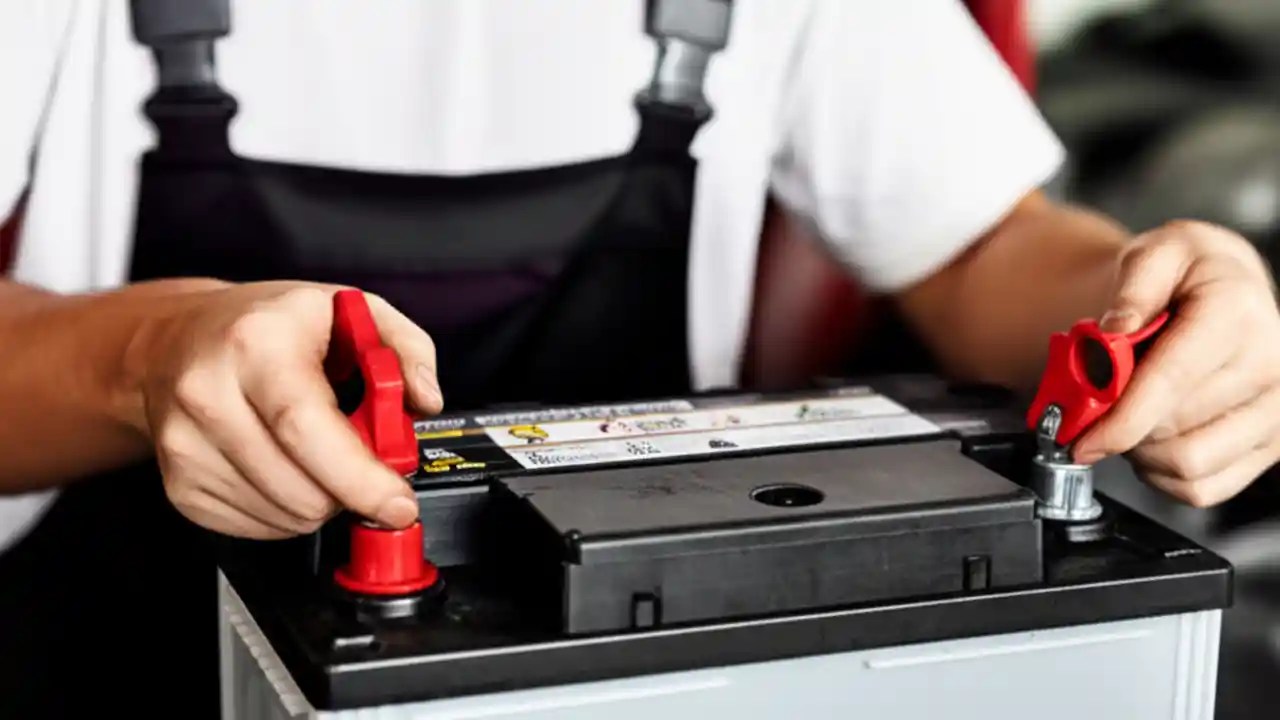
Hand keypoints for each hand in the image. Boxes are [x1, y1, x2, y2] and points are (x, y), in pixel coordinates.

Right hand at [129, 281, 441, 538]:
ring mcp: (186, 445)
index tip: (397, 502)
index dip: (360, 477)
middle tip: (365, 465)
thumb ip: (406, 350)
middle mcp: (209, 393)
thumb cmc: (269, 325)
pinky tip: (287, 468)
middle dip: (352, 492)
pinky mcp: (179, 486)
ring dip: (322, 501)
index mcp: (256, 342)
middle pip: (300, 486)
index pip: (306, 427)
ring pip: (285, 515)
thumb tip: (425, 400)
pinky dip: (289, 510)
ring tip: (318, 454)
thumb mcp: (350, 309)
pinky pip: (258, 527)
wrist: (177, 340)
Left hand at [1073, 221, 1279, 506]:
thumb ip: (1132, 289)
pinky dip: (1163, 475)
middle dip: (1120, 426)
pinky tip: (1153, 440)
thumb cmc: (1187, 272)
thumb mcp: (1155, 252)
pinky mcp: (1271, 446)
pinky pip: (1204, 487)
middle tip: (1099, 406)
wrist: (1225, 286)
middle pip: (1172, 430)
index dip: (1120, 418)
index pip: (1171, 381)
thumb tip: (1113, 333)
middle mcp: (1269, 365)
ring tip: (1130, 416)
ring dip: (1140, 453)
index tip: (1082, 437)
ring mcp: (1275, 411)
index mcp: (1236, 314)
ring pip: (1188, 466)